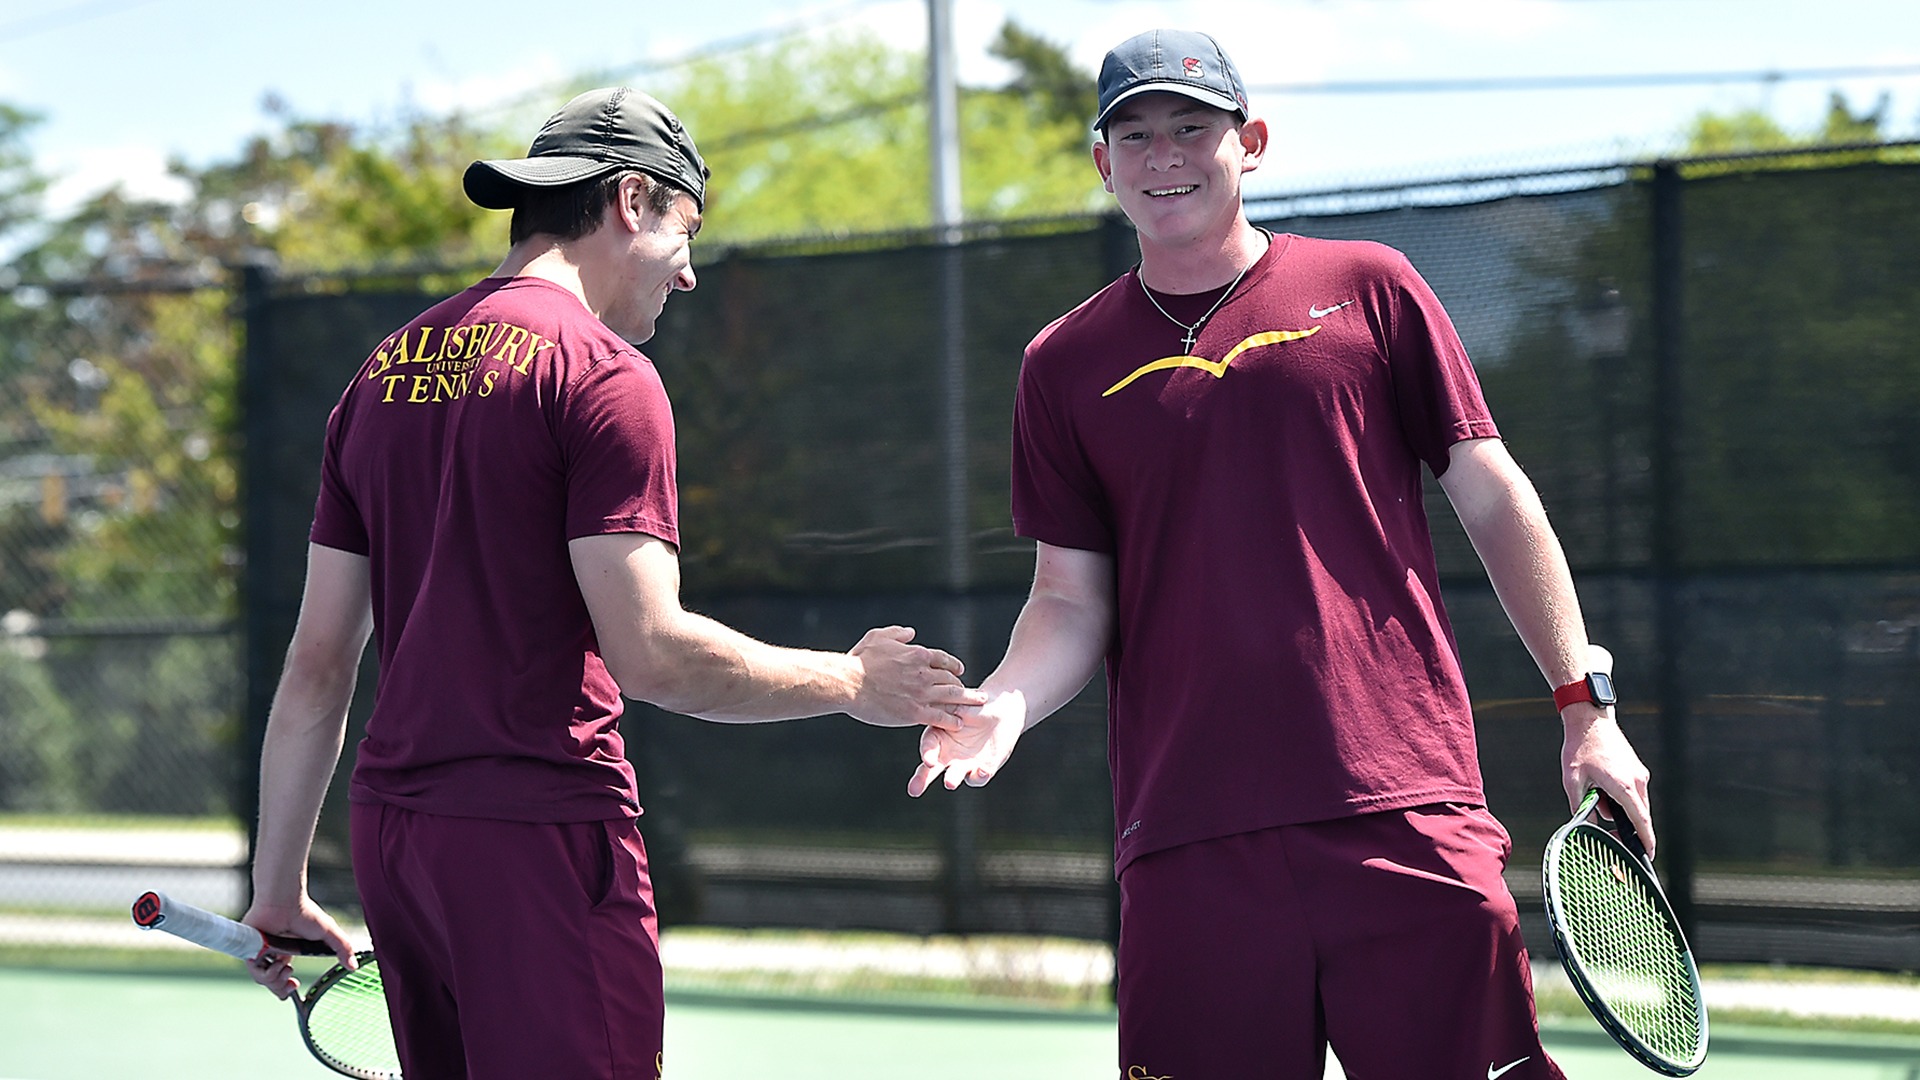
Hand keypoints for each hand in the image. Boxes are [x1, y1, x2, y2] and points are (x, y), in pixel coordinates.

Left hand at [240, 894, 357, 999]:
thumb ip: (342, 949)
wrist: (285, 901)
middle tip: (292, 985)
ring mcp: (259, 953)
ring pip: (263, 980)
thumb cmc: (305, 912)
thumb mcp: (328, 934)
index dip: (286, 987)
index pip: (281, 977)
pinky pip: (256, 972)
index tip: (296, 986)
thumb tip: (354, 966)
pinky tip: (279, 964)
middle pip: (271, 983)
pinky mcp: (250, 950)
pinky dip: (268, 973)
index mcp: (287, 951)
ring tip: (288, 970)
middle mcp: (272, 953)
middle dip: (281, 990)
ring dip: (277, 981)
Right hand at [848, 625, 986, 730]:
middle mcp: (924, 673)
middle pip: (951, 679)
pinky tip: (958, 723)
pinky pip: (940, 716)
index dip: (953, 666)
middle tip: (973, 693)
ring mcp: (921, 693)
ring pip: (951, 697)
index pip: (943, 660)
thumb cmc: (860, 660)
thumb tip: (911, 633)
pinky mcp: (914, 712)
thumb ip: (897, 633)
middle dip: (962, 686)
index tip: (959, 671)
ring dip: (966, 701)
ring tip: (978, 706)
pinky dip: (951, 720)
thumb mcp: (878, 637)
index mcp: (917, 655)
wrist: (849, 684)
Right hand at [908, 689, 1027, 795]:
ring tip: (949, 783)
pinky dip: (978, 776)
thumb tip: (942, 711)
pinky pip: (977, 778)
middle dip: (922, 779)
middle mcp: (947, 753)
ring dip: (951, 779)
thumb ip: (953, 712)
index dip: (927, 753)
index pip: (929, 745)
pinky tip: (982, 771)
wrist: (1003, 714)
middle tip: (914, 790)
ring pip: (953, 776)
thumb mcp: (964, 705)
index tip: (928, 760)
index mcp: (939, 734)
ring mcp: (963, 764)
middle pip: (931, 768)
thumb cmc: (979, 707)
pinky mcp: (980, 770)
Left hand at [1560, 701, 1655, 857]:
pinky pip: (1632, 792)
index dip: (1645, 842)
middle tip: (1606, 830)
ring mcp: (1639, 774)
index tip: (1647, 856)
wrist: (1590, 718)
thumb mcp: (1572, 781)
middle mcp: (1637, 781)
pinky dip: (1619, 796)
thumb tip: (1586, 823)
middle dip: (1622, 825)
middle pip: (1638, 816)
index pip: (1641, 822)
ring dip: (1617, 807)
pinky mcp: (1636, 769)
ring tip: (1594, 790)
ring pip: (1634, 804)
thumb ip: (1581, 805)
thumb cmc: (1579, 747)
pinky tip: (1600, 784)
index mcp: (1624, 786)